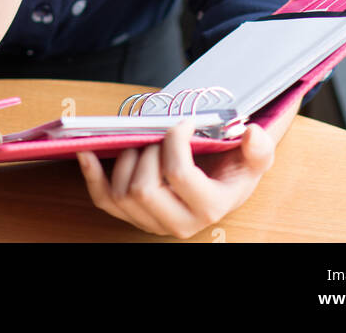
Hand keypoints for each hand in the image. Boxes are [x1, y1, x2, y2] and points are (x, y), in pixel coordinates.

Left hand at [75, 95, 300, 238]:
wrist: (221, 180)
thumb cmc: (235, 166)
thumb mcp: (255, 157)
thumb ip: (259, 149)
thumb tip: (252, 135)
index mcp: (209, 208)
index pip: (178, 174)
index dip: (174, 141)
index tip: (181, 123)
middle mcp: (179, 222)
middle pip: (143, 189)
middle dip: (147, 152)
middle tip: (160, 134)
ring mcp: (153, 221)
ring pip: (122, 193)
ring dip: (126, 159)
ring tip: (144, 142)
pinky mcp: (133, 215)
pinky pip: (103, 200)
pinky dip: (91, 174)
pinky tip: (86, 152)